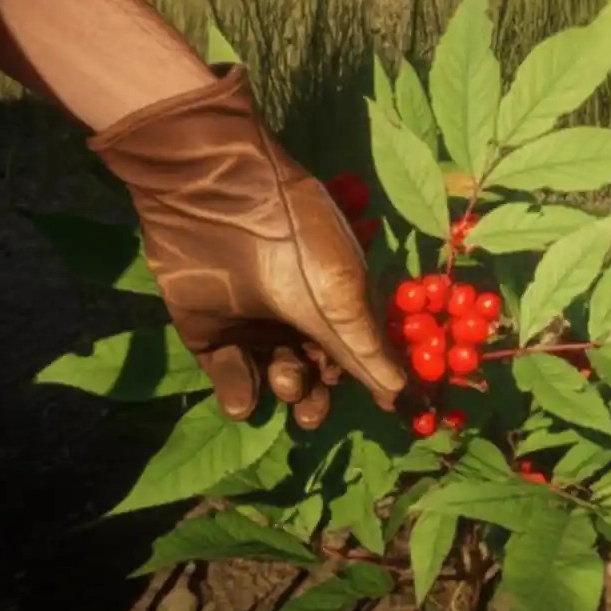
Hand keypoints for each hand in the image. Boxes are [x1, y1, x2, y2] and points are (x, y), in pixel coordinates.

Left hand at [89, 65, 406, 428]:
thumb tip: (402, 398)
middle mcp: (296, 319)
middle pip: (313, 375)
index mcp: (336, 305)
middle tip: (311, 412)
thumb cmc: (297, 244)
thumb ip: (367, 352)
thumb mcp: (343, 297)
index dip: (363, 382)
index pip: (354, 356)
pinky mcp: (208, 332)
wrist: (218, 199)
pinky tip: (245, 397)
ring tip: (286, 379)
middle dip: (316, 397)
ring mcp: (252, 326)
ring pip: (274, 380)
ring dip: (286, 391)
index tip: (373, 410)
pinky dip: (238, 395)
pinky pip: (228, 376)